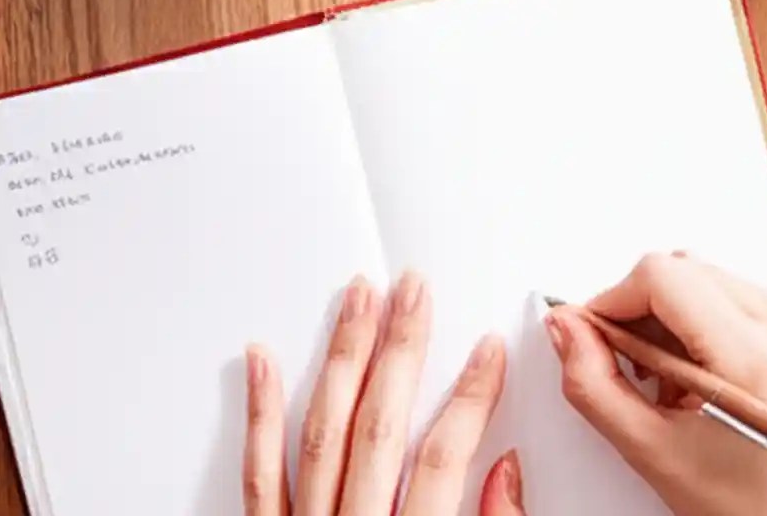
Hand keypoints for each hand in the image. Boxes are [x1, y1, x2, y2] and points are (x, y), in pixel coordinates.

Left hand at [242, 273, 527, 514]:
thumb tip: (507, 473)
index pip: (443, 458)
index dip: (472, 398)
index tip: (488, 351)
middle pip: (379, 426)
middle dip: (401, 349)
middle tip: (414, 294)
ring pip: (323, 432)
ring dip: (343, 357)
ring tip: (358, 301)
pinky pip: (259, 472)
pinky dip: (261, 413)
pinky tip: (263, 362)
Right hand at [543, 253, 766, 515]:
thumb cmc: (755, 508)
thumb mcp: (655, 453)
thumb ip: (596, 385)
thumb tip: (567, 329)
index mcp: (755, 355)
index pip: (662, 276)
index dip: (612, 299)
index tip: (593, 334)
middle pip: (683, 270)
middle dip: (640, 312)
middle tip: (629, 369)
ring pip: (705, 279)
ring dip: (670, 321)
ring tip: (670, 386)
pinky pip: (734, 297)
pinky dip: (701, 327)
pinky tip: (698, 379)